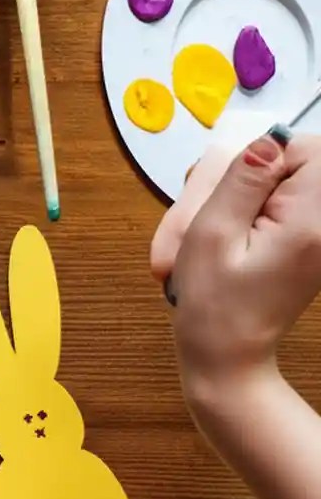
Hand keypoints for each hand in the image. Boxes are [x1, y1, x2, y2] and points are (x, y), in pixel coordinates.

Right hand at [151, 133, 320, 393]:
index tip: (226, 194)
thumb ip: (241, 180)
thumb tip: (267, 141)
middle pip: (283, 166)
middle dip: (228, 186)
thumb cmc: (213, 304)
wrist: (224, 356)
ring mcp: (311, 231)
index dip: (261, 159)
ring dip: (220, 204)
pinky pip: (264, 206)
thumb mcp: (213, 234)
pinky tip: (209, 242)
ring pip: (265, 185)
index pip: (306, 149)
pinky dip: (231, 217)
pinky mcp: (296, 238)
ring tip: (190, 242)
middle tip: (189, 227)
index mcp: (311, 218)